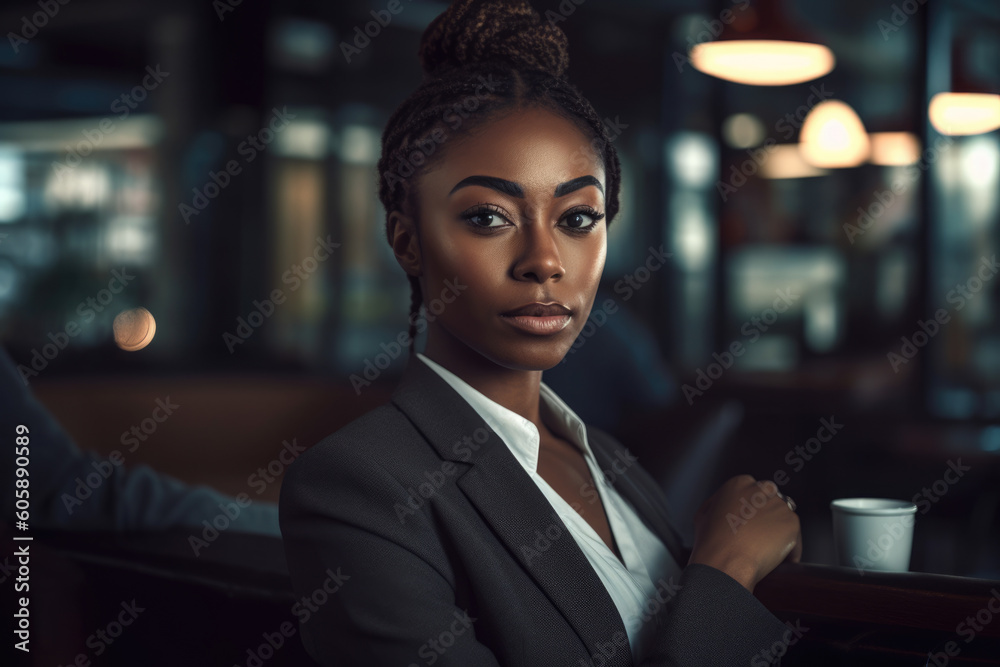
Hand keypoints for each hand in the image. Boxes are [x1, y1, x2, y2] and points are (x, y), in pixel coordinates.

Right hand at [686, 475, 800, 593]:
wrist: (725, 562)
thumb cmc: (711, 543)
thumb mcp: (703, 515)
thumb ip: (717, 504)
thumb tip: (722, 506)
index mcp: (739, 483)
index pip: (754, 490)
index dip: (752, 509)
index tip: (750, 522)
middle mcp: (761, 489)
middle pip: (771, 500)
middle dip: (768, 515)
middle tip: (760, 535)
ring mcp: (778, 505)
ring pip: (784, 517)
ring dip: (778, 531)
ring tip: (767, 550)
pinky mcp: (791, 523)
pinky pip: (795, 537)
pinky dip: (789, 550)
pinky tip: (777, 560)